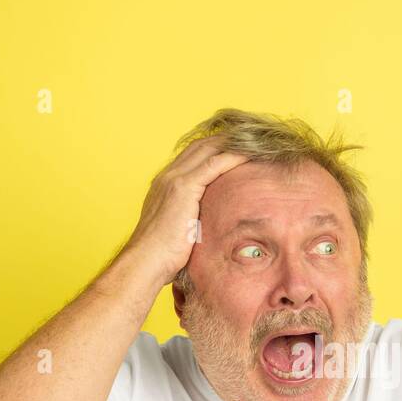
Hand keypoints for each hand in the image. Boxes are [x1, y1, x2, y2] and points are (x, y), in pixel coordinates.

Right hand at [122, 136, 249, 286]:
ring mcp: (174, 179)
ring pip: (207, 149)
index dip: (214, 148)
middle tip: (251, 138)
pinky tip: (249, 155)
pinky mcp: (183, 187)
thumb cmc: (161, 257)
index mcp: (165, 184)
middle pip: (200, 146)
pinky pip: (213, 164)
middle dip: (225, 139)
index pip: (192, 156)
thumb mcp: (178, 232)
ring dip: (231, 143)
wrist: (146, 262)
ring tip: (254, 141)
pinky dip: (231, 157)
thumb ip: (191, 222)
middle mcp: (167, 176)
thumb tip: (209, 230)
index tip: (235, 147)